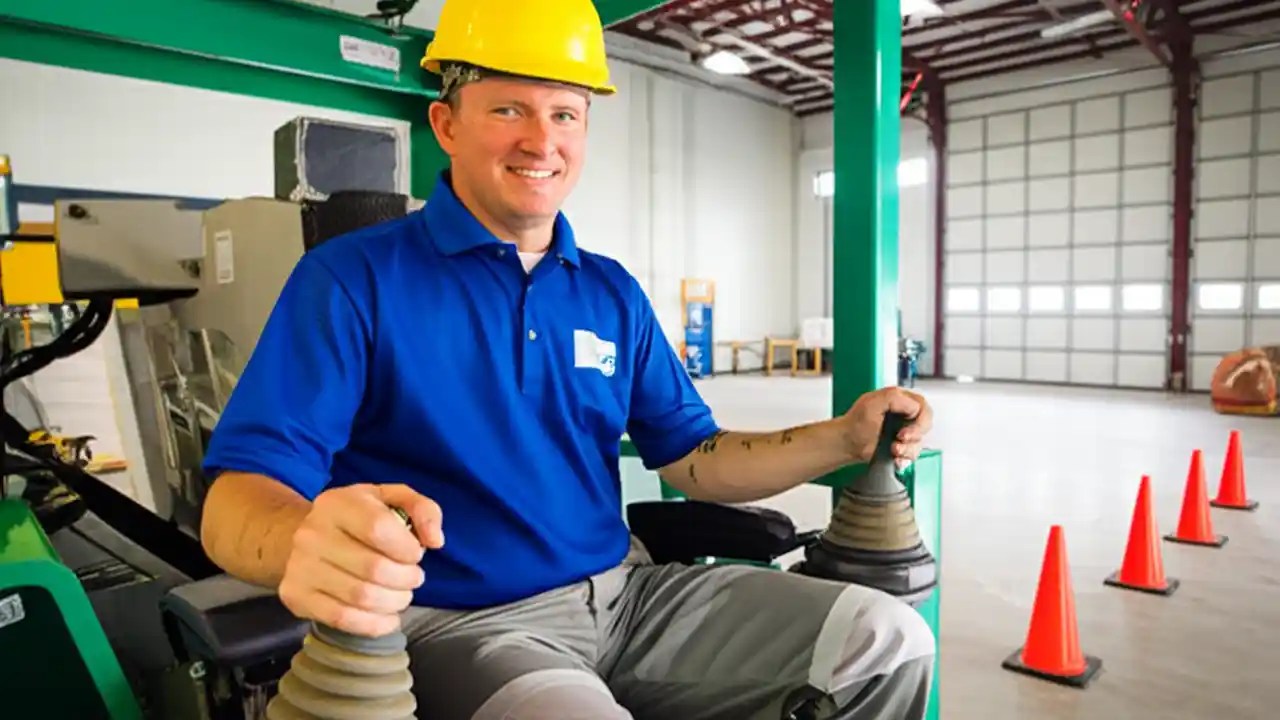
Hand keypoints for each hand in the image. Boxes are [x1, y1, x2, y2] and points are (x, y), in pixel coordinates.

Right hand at [278, 483, 443, 636]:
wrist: (300, 538)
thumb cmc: (356, 519)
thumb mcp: (390, 499)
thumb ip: (423, 509)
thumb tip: (435, 540)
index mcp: (337, 503)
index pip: (379, 528)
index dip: (407, 548)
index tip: (415, 554)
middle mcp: (312, 533)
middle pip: (373, 568)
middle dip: (406, 579)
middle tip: (413, 578)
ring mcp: (300, 566)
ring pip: (361, 596)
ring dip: (394, 602)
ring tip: (402, 596)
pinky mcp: (296, 595)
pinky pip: (342, 618)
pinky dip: (374, 624)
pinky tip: (388, 617)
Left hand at [840, 387, 932, 465]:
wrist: (847, 444)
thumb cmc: (855, 423)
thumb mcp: (872, 403)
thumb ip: (894, 398)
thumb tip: (914, 408)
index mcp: (899, 399)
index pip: (922, 407)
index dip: (918, 421)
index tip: (903, 432)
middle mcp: (904, 413)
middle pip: (926, 424)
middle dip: (915, 436)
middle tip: (901, 440)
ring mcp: (904, 430)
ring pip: (920, 441)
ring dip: (908, 449)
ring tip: (893, 451)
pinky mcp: (901, 445)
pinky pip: (913, 453)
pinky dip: (906, 458)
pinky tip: (896, 460)